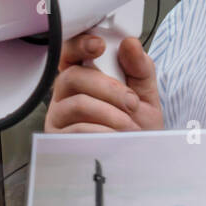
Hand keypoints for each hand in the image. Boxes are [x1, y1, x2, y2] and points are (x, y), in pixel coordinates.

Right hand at [44, 35, 163, 131]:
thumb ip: (139, 68)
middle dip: (108, 88)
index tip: (99, 45)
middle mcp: (66, 94)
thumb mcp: (145, 94)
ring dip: (109, 113)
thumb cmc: (138, 128)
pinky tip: (115, 138)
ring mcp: (60, 117)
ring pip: (78, 103)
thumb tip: (130, 44)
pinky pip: (77, 129)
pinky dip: (103, 131)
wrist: (139, 161)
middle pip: (73, 76)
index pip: (70, 52)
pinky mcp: (59, 140)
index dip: (79, 44)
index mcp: (83, 76)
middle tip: (131, 102)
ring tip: (128, 125)